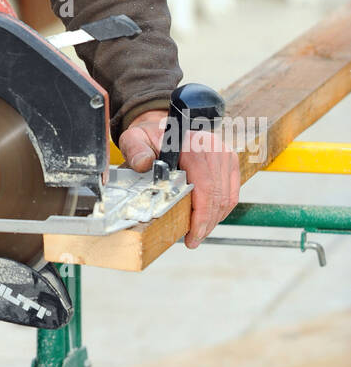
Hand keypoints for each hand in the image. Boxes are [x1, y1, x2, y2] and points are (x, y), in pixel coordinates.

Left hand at [118, 108, 240, 248]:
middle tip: (192, 240)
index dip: (201, 214)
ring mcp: (224, 153)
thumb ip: (136, 151)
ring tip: (198, 233)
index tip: (192, 235)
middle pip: (217, 195)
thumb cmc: (150, 136)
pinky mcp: (229, 159)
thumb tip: (144, 164)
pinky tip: (208, 219)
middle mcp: (213, 147)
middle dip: (206, 223)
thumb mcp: (135, 139)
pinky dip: (221, 209)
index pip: (205, 185)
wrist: (165, 126)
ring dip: (214, 219)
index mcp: (192, 144)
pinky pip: (231, 191)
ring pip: (226, 196)